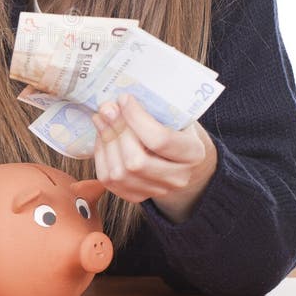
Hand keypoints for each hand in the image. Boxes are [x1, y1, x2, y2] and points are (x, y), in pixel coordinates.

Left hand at [91, 94, 217, 222]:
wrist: (182, 158)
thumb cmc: (177, 128)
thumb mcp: (175, 114)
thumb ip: (150, 109)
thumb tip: (111, 106)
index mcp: (193, 153)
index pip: (160, 140)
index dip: (136, 118)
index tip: (124, 99)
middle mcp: (178, 178)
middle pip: (136, 161)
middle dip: (117, 131)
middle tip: (107, 108)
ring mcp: (158, 190)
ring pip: (119, 173)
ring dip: (105, 142)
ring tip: (102, 119)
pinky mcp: (137, 196)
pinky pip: (108, 179)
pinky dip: (101, 155)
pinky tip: (102, 136)